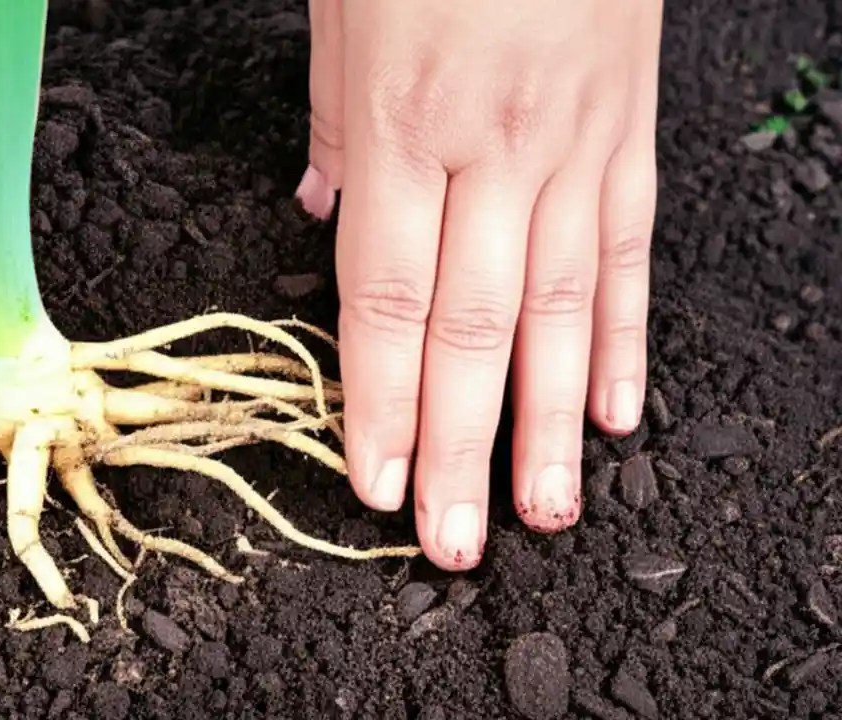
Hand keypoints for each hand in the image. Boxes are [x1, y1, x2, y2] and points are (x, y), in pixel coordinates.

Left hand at [298, 1, 661, 569]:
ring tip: (542, 510)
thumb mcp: (344, 8)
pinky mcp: (628, 131)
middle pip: (470, 329)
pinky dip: (620, 336)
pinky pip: (625, 251)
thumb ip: (333, 119)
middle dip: (458, 447)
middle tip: (456, 541)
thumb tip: (318, 204)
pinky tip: (615, 408)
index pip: (383, 299)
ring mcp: (573, 145)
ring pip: (559, 311)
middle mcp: (491, 149)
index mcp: (403, 123)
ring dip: (548, 424)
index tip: (377, 483)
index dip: (379, 402)